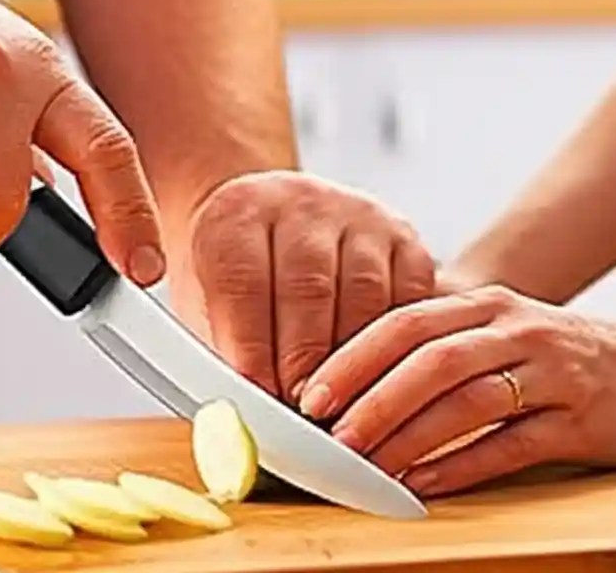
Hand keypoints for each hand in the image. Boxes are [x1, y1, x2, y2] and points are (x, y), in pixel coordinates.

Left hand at [172, 171, 435, 404]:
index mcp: (237, 213)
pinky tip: (377, 378)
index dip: (252, 347)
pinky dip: (395, 343)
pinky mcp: (402, 235)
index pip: (244, 282)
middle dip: (304, 361)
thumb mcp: (206, 306)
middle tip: (302, 414)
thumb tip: (241, 413)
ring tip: (340, 408)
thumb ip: (223, 351)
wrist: (264, 228)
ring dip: (352, 360)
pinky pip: (408, 293)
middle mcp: (299, 201)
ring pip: (363, 294)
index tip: (259, 397)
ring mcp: (357, 214)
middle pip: (308, 288)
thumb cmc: (231, 280)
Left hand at [299, 286, 615, 496]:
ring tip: (367, 463)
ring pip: (466, 400)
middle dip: (372, 397)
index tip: (310, 395)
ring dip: (408, 434)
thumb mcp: (498, 331)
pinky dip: (461, 464)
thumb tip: (352, 382)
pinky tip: (424, 482)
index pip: (404, 323)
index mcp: (484, 305)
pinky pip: (510, 444)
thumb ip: (438, 346)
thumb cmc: (560, 357)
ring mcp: (550, 372)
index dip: (353, 358)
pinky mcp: (579, 419)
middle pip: (430, 358)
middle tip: (330, 434)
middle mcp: (515, 329)